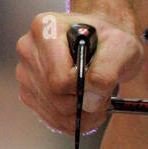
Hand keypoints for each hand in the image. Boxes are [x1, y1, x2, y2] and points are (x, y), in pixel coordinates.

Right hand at [16, 10, 142, 138]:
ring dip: (82, 115)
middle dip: (85, 103)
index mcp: (47, 28)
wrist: (103, 41)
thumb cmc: (109, 39)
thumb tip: (90, 100)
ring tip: (98, 99)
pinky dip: (74, 121)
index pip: (59, 78)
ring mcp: (26, 72)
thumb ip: (107, 71)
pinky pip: (52, 119)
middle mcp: (30, 49)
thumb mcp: (121, 45)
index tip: (102, 84)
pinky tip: (87, 108)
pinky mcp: (29, 92)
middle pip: (54, 97)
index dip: (84, 89)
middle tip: (104, 95)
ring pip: (53, 112)